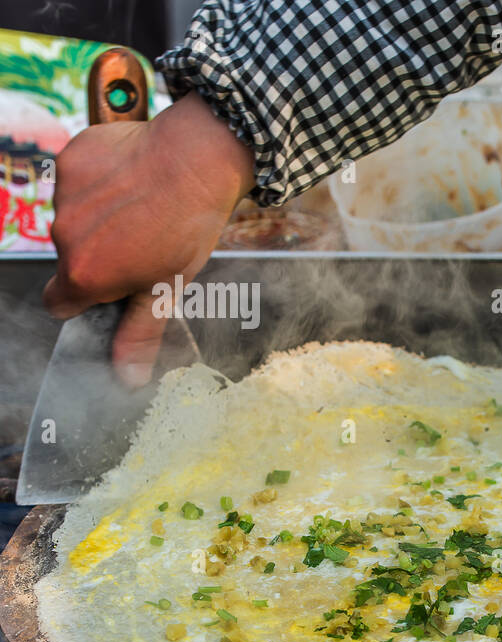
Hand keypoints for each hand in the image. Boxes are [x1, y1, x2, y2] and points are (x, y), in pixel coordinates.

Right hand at [43, 93, 254, 385]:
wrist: (198, 160)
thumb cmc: (187, 228)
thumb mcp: (167, 288)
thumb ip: (139, 333)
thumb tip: (127, 377)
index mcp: (83, 274)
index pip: (59, 303)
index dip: (86, 301)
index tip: (110, 289)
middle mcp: (62, 236)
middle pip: (69, 260)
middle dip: (99, 258)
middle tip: (141, 245)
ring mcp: (63, 196)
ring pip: (72, 220)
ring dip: (99, 220)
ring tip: (142, 211)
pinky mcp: (70, 160)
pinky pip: (76, 182)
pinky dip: (99, 184)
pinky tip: (132, 181)